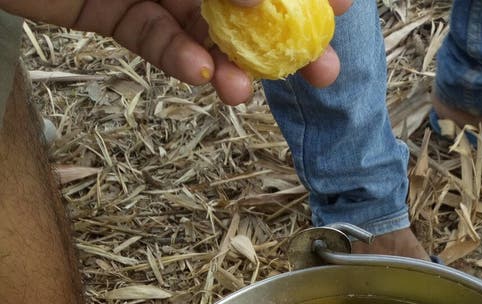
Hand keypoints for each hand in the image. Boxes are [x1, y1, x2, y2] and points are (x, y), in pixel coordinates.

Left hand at [0, 0, 351, 103]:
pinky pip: (155, 37)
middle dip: (282, 35)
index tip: (345, 6)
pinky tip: (200, 76)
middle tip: (319, 72)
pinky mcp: (113, 6)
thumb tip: (263, 2)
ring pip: (202, 25)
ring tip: (244, 93)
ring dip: (229, 62)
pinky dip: (179, 58)